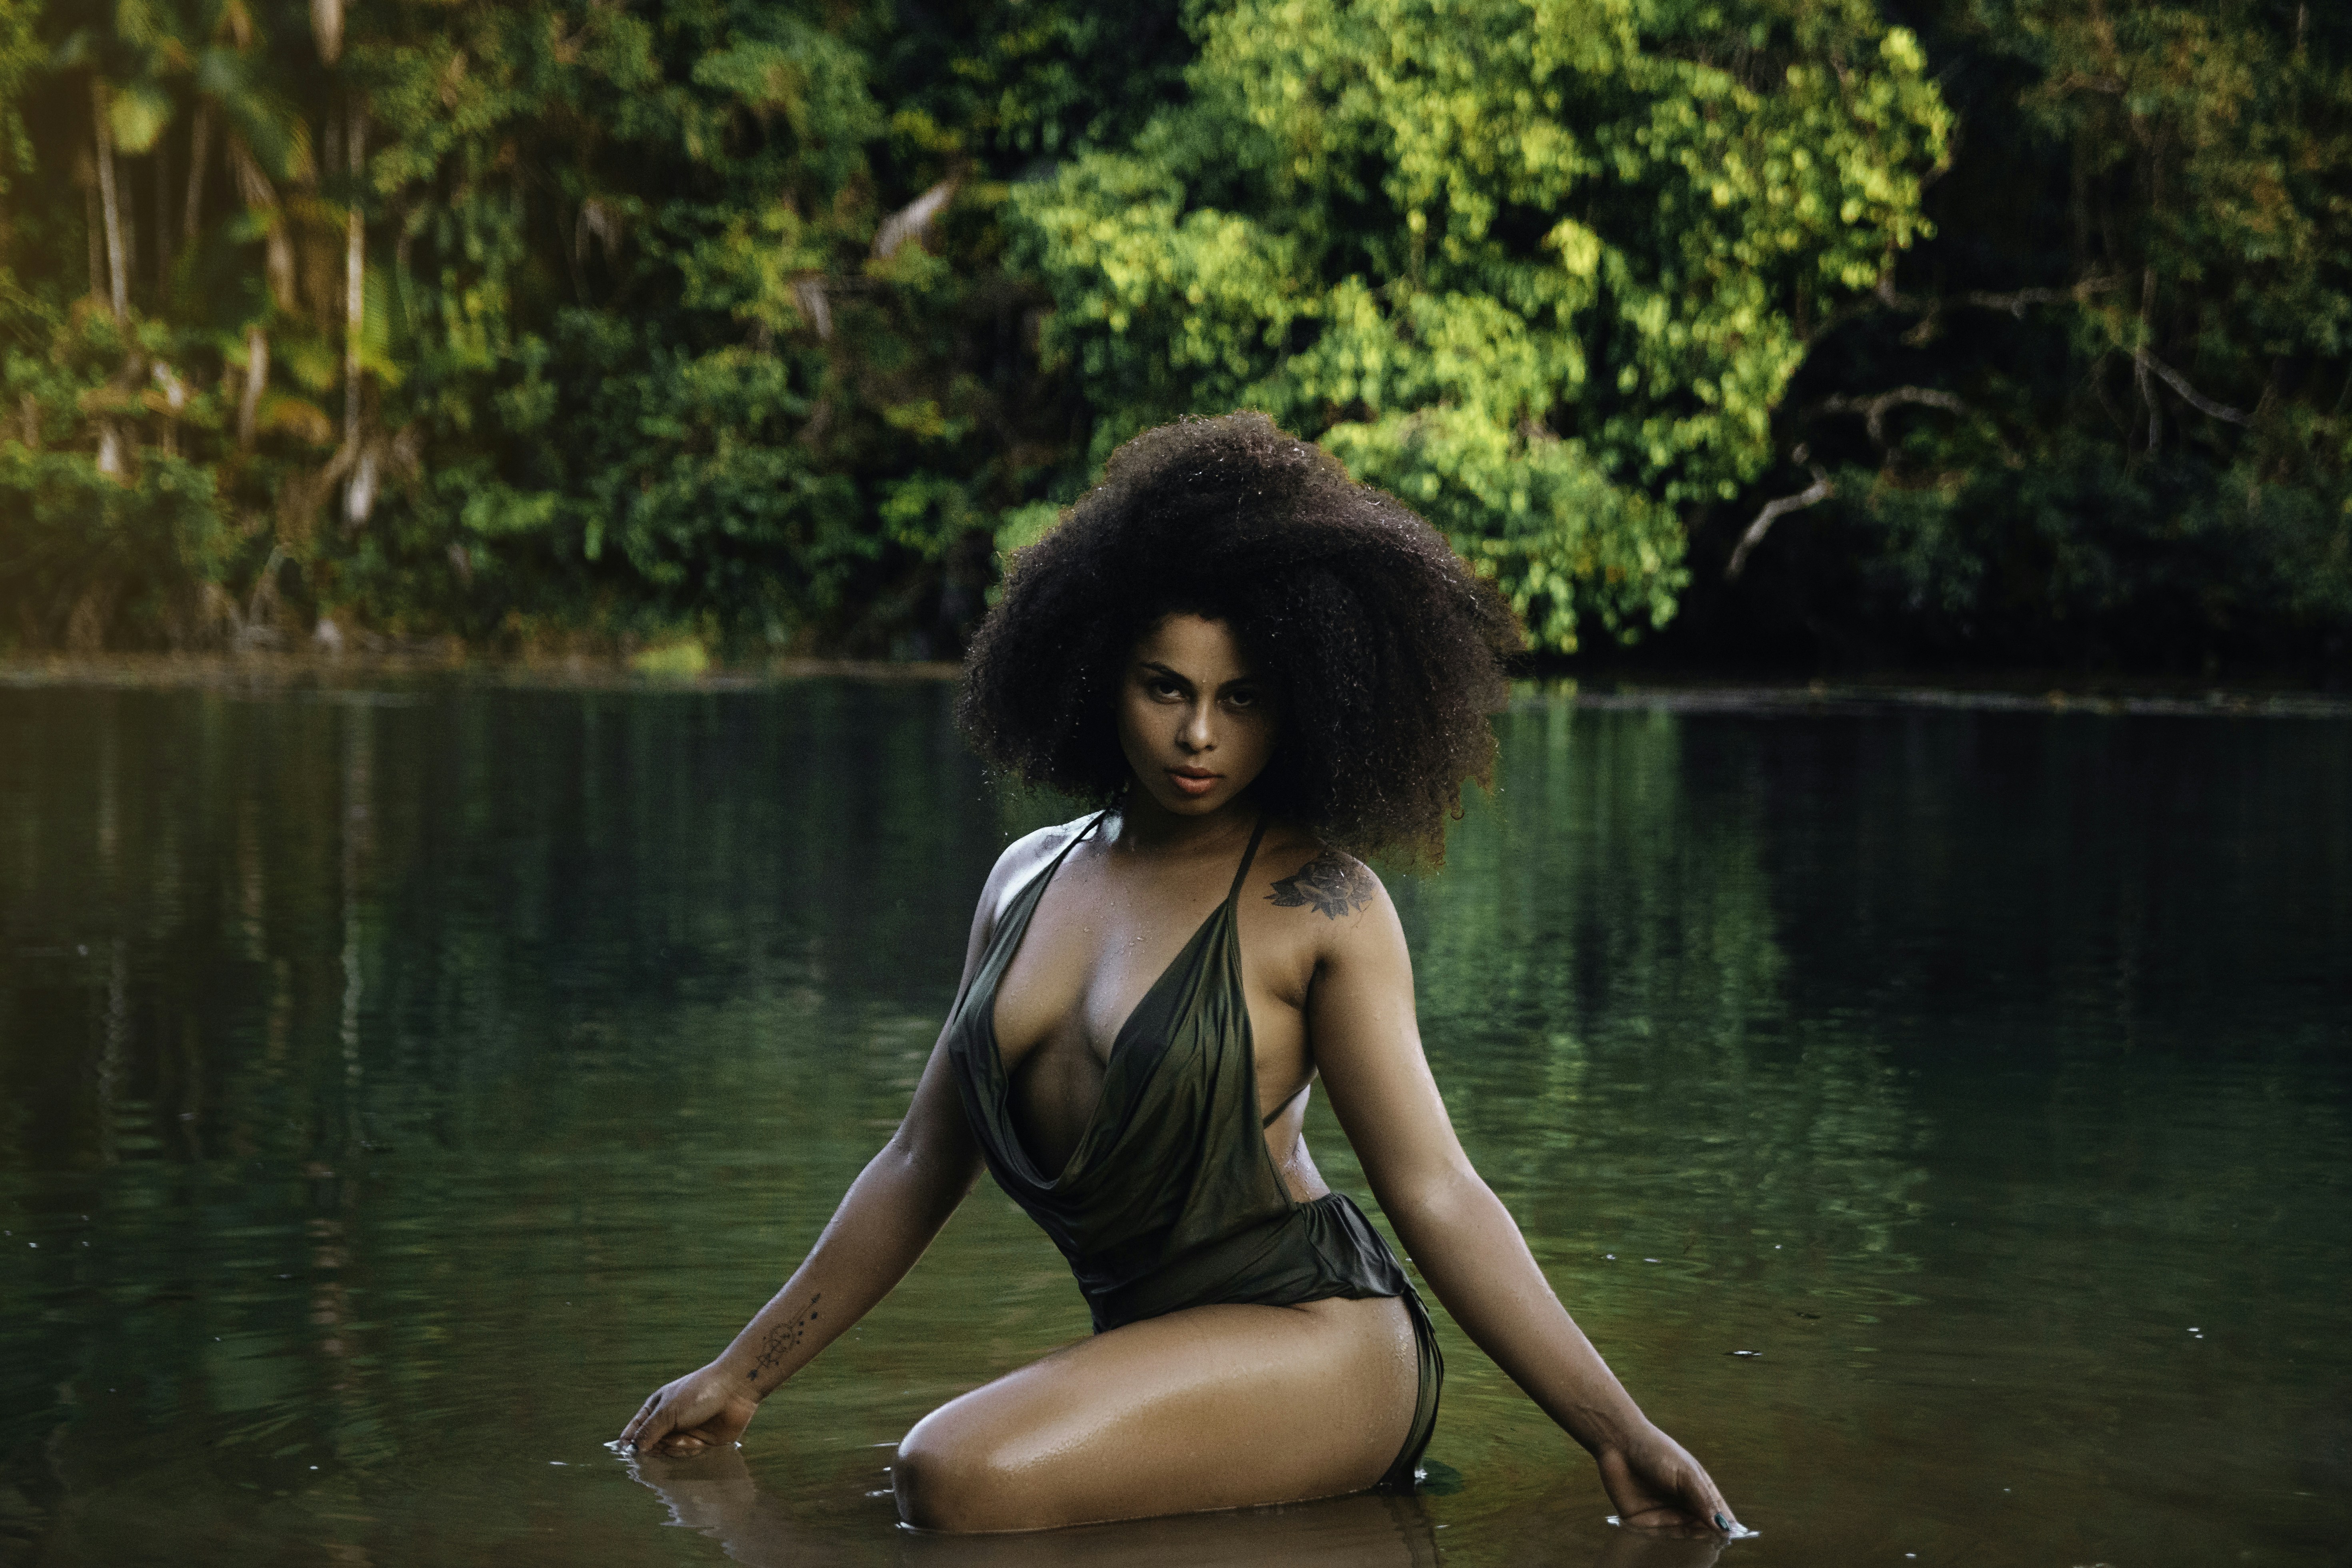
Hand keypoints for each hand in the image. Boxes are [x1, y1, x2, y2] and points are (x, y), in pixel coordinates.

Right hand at [619, 1363, 761, 1456]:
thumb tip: (633, 1449)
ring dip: (677, 1447)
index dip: (629, 1441)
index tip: (626, 1452)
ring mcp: (685, 1432)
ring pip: (669, 1452)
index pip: (636, 1428)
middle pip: (651, 1445)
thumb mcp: (668, 1411)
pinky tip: (699, 1441)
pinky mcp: (700, 1442)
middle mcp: (669, 1421)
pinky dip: (690, 1450)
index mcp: (657, 1408)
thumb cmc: (697, 1394)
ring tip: (688, 1436)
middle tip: (666, 1443)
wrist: (734, 1391)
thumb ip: (649, 1432)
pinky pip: (686, 1455)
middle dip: (657, 1448)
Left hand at [1594, 1421, 1742, 1536]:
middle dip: (1707, 1538)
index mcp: (1698, 1490)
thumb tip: (1723, 1527)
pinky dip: (1666, 1542)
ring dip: (1688, 1541)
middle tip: (1711, 1543)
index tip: (1730, 1536)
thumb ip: (1703, 1500)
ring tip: (1695, 1543)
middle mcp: (1683, 1505)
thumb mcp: (1685, 1473)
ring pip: (1682, 1537)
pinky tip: (1673, 1542)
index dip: (1725, 1527)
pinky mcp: (1643, 1522)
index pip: (1718, 1515)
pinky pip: (1659, 1538)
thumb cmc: (1656, 1451)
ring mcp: (1664, 1514)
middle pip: (1702, 1530)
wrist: (1618, 1443)